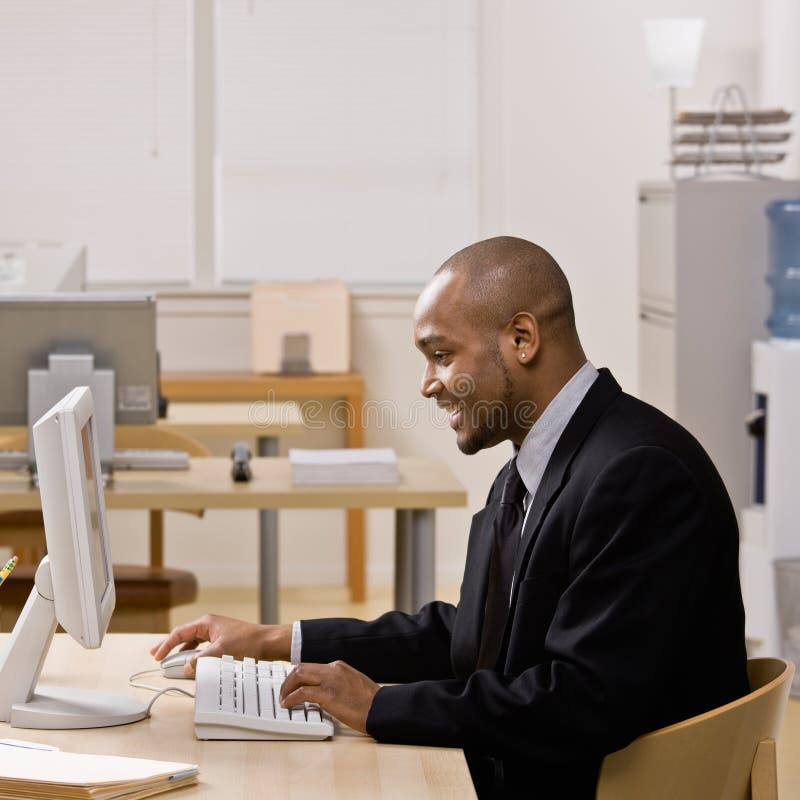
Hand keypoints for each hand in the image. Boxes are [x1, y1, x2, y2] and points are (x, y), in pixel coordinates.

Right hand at [150, 614, 291, 675]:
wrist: (267, 642)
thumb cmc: (248, 642)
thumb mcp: (221, 652)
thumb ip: (201, 660)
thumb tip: (186, 667)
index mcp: (207, 622)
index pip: (180, 632)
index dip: (166, 644)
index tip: (157, 656)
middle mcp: (210, 625)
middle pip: (184, 635)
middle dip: (170, 645)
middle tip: (156, 654)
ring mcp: (216, 633)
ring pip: (193, 642)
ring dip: (182, 651)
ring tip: (170, 660)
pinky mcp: (223, 641)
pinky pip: (202, 647)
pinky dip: (194, 654)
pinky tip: (191, 663)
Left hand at [279, 660, 378, 733]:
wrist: (380, 709)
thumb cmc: (369, 702)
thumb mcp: (353, 684)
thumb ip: (337, 682)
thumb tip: (323, 691)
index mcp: (339, 666)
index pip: (311, 666)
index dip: (298, 676)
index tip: (292, 685)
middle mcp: (333, 669)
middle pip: (301, 668)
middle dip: (288, 680)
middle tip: (283, 693)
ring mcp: (330, 680)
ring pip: (298, 675)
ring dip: (287, 688)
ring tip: (283, 700)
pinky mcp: (328, 694)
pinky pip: (302, 693)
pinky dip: (291, 698)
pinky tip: (288, 705)